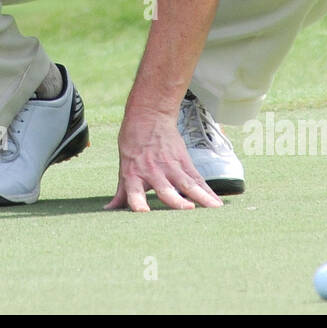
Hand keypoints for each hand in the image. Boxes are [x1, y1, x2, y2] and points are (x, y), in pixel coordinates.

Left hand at [105, 105, 224, 211]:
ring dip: (200, 196)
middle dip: (176, 200)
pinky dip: (207, 192)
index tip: (143, 212)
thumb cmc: (133, 144)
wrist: (150, 115)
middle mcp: (153, 172)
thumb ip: (122, 192)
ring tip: (213, 208)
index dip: (138, 202)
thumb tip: (109, 210)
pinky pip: (197, 179)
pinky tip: (217, 203)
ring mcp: (170, 167)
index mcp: (133, 175)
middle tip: (187, 209)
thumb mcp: (124, 166)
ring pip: (187, 183)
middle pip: (166, 189)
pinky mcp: (184, 162)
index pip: (134, 191)